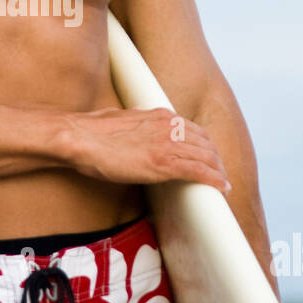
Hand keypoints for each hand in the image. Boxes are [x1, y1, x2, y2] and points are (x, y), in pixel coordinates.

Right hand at [65, 107, 230, 192]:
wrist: (79, 138)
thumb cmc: (91, 131)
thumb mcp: (120, 117)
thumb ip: (135, 118)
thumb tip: (138, 117)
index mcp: (159, 115)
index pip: (194, 129)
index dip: (206, 144)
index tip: (209, 155)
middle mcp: (168, 126)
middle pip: (205, 142)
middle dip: (216, 159)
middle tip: (220, 173)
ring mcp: (167, 144)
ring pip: (206, 157)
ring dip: (218, 171)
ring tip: (223, 183)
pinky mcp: (162, 163)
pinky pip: (198, 171)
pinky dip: (213, 180)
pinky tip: (222, 188)